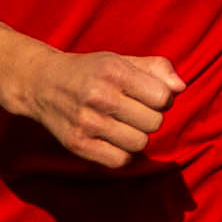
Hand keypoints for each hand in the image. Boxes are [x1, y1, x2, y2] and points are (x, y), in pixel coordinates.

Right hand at [10, 48, 183, 168]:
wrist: (40, 83)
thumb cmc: (89, 72)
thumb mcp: (120, 60)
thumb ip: (156, 69)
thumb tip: (181, 88)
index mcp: (113, 70)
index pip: (163, 97)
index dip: (160, 98)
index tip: (145, 95)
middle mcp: (99, 96)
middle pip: (154, 123)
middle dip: (149, 117)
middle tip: (131, 110)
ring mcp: (86, 122)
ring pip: (139, 143)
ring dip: (136, 136)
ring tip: (121, 124)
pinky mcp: (77, 144)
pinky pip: (120, 161)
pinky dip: (122, 154)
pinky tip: (112, 139)